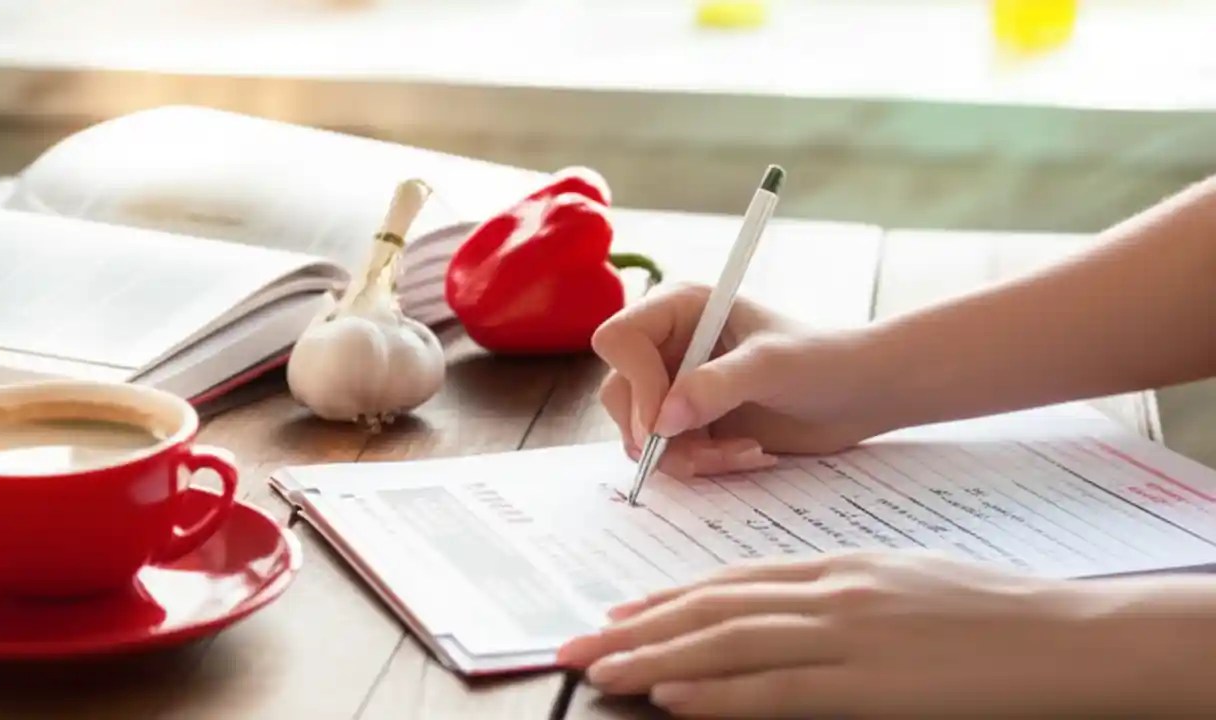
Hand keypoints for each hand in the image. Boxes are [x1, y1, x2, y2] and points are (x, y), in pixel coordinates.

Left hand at [557, 550, 1195, 718]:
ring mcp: (845, 636)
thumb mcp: (909, 578)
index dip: (670, 597)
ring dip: (654, 659)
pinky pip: (774, 689)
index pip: (733, 580)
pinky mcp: (868, 686)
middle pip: (711, 607)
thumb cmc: (993, 611)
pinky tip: (672, 698)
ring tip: (601, 669)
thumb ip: (845, 587)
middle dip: (636, 627)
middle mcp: (828, 592)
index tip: (623, 611)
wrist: (1064, 636)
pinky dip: (716, 693)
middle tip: (578, 642)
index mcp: (839, 564)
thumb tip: (794, 605)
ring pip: (726, 644)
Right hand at [592, 283, 881, 477]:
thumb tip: (661, 422)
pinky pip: (668, 455)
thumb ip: (715, 388)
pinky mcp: (691, 423)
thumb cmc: (823, 360)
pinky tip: (749, 455)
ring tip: (744, 452)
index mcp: (680, 308)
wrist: (860, 394)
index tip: (667, 422)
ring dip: (687, 457)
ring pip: (640, 434)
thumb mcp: (771, 367)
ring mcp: (676, 386)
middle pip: (620, 394)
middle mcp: (669, 345)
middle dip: (659, 434)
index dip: (636, 383)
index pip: (620, 340)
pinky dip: (703, 465)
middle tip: (707, 454)